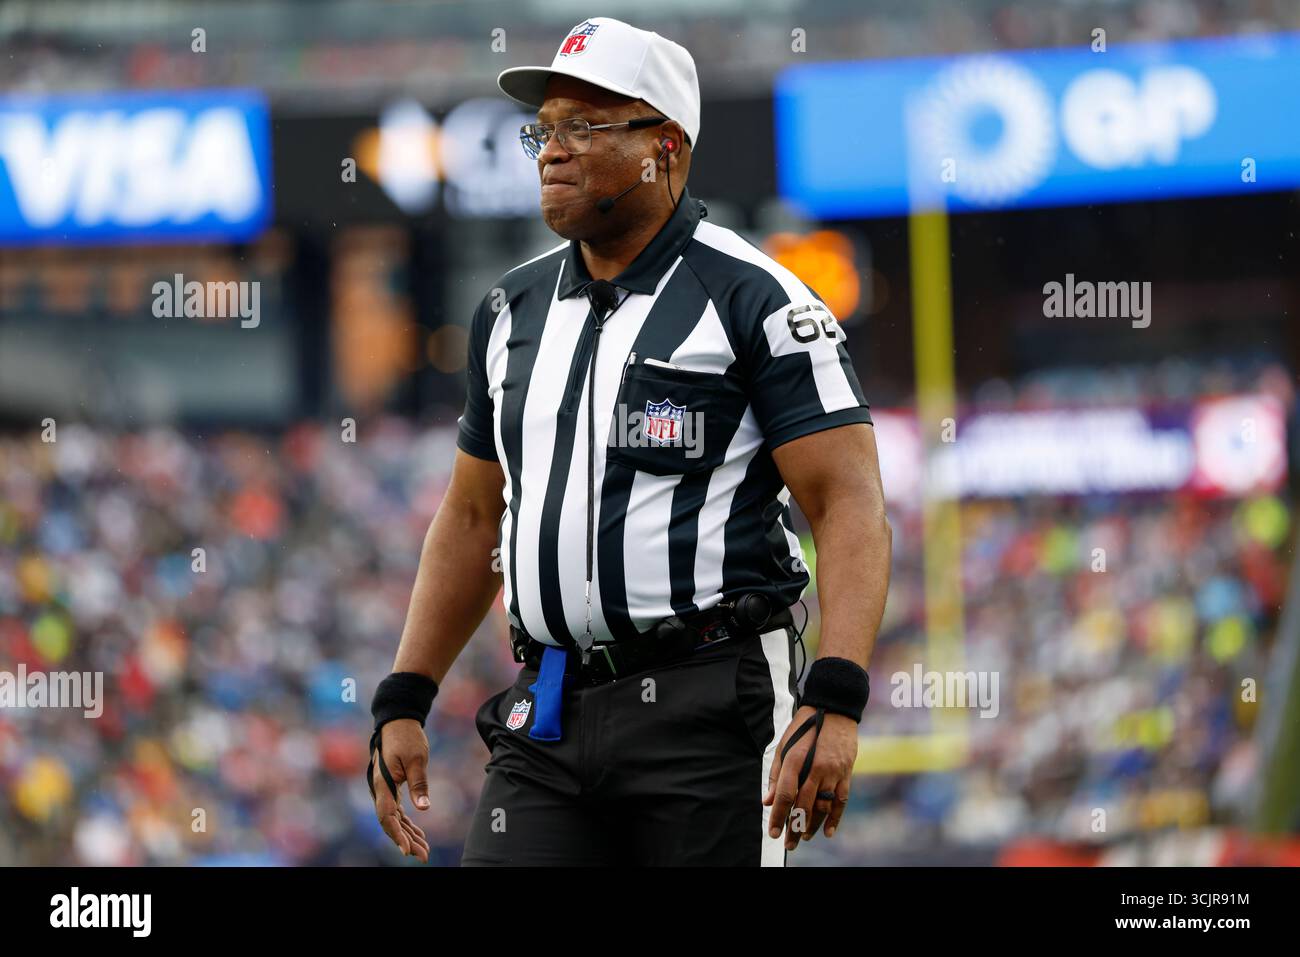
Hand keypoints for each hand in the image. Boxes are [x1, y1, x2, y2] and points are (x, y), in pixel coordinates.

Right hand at [370, 718, 431, 862]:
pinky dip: (408, 822)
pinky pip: (397, 810)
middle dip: (406, 840)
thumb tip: (424, 807)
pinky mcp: (391, 788)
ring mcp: (384, 790)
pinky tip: (419, 834)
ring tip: (424, 849)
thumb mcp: (417, 759)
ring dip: (408, 834)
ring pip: (394, 818)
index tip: (407, 850)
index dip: (396, 835)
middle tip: (423, 855)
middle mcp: (380, 790)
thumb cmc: (407, 737)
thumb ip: (419, 783)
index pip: (387, 816)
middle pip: (391, 822)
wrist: (398, 721)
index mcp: (382, 783)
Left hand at [763, 706, 856, 851]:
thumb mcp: (785, 745)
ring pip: (823, 806)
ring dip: (812, 825)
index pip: (786, 795)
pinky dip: (835, 818)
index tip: (773, 832)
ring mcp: (833, 772)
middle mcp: (815, 768)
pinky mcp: (846, 773)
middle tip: (788, 844)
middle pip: (804, 805)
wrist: (834, 709)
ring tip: (804, 836)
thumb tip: (768, 801)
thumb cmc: (804, 728)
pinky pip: (841, 801)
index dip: (778, 816)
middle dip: (794, 828)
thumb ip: (777, 775)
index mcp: (796, 759)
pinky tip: (827, 832)